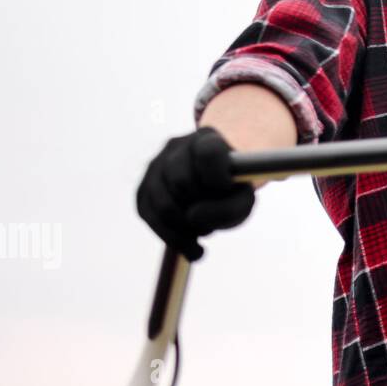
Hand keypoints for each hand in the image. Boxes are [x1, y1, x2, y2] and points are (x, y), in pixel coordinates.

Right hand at [135, 127, 253, 260]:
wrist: (215, 185)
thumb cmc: (232, 190)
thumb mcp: (245, 198)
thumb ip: (231, 208)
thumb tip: (193, 217)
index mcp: (207, 139)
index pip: (208, 152)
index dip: (216, 177)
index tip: (226, 190)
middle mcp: (176, 147)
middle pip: (183, 182)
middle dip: (201, 208)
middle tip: (216, 218)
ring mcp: (154, 167)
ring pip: (164, 205)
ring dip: (187, 229)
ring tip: (205, 232)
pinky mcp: (142, 191)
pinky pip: (151, 219)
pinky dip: (173, 238)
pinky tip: (192, 246)